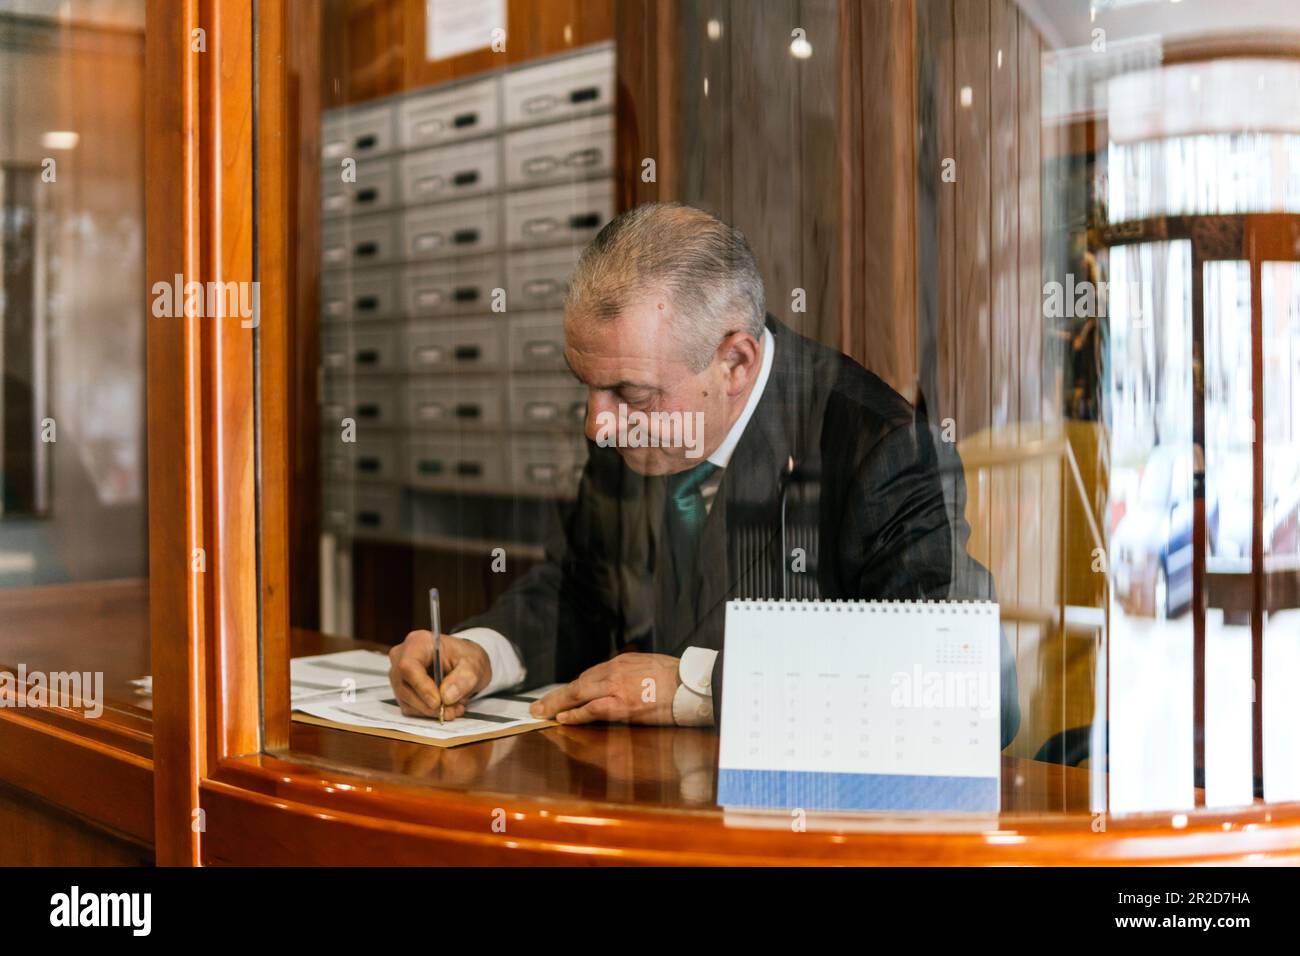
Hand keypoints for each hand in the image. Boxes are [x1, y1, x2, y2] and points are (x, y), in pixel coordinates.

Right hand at [388, 630, 491, 718]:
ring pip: (406, 701)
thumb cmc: (466, 658)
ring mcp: (399, 676)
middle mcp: (402, 657)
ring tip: (454, 708)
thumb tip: (446, 696)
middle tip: (452, 710)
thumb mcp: (473, 664)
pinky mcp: (402, 691)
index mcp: (418, 642)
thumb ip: (463, 678)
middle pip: (404, 687)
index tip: (438, 702)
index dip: (421, 686)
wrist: (465, 663)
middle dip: (428, 704)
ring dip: (431, 711)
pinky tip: (446, 708)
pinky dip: (428, 713)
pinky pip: (410, 708)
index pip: (408, 666)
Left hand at [528, 652, 680, 724]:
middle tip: (537, 706)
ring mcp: (618, 687)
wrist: (693, 684)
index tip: (561, 696)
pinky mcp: (624, 705)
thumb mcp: (649, 666)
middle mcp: (616, 671)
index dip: (572, 688)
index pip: (590, 675)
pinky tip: (563, 719)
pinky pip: (593, 709)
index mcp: (623, 661)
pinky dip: (576, 714)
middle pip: (578, 683)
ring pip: (579, 694)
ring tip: (542, 714)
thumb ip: (630, 673)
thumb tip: (618, 684)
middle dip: (556, 696)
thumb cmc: (677, 678)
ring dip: (558, 705)